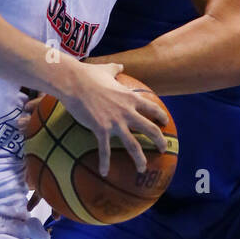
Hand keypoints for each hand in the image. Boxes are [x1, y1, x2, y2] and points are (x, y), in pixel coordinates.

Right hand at [55, 61, 168, 176]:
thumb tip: (120, 65)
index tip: (165, 123)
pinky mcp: (101, 129)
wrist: (73, 82)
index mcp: (130, 98)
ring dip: (140, 159)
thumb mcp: (106, 69)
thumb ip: (115, 68)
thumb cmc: (88, 74)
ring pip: (133, 145)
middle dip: (160, 141)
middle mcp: (127, 112)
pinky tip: (105, 173)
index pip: (152, 108)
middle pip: (150, 129)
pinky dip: (105, 163)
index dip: (161, 117)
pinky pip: (105, 150)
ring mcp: (115, 122)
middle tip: (163, 150)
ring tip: (143, 169)